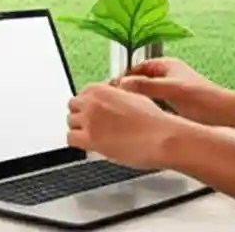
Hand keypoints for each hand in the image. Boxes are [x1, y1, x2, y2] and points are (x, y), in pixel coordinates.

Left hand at [67, 83, 188, 169]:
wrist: (164, 137)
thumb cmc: (156, 121)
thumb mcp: (134, 97)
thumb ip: (116, 96)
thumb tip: (110, 100)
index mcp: (101, 90)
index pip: (82, 94)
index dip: (88, 105)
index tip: (92, 111)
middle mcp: (92, 102)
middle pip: (73, 107)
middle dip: (82, 115)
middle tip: (92, 124)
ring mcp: (90, 120)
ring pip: (71, 122)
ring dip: (80, 128)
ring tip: (93, 136)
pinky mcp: (91, 138)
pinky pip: (71, 138)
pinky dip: (78, 142)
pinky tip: (89, 145)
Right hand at [115, 57, 228, 125]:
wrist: (224, 113)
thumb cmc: (201, 98)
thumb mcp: (169, 89)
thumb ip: (145, 85)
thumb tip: (121, 84)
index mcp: (166, 64)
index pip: (136, 67)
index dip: (123, 77)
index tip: (112, 88)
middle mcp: (167, 74)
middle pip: (139, 80)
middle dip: (128, 89)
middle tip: (115, 100)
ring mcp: (170, 88)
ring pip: (146, 92)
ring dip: (137, 100)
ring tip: (125, 109)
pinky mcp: (174, 102)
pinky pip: (153, 103)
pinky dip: (145, 108)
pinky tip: (140, 116)